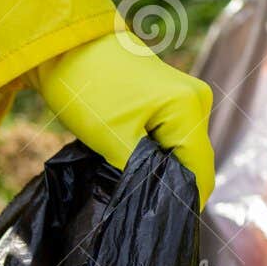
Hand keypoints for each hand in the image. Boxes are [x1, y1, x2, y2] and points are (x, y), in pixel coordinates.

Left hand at [33, 30, 215, 208]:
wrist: (65, 44)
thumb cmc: (87, 89)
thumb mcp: (112, 139)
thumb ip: (142, 173)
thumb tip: (161, 200)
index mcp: (188, 109)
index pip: (201, 172)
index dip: (182, 202)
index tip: (156, 221)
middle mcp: (197, 101)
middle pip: (193, 162)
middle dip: (169, 186)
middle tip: (136, 204)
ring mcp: (185, 97)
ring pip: (180, 151)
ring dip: (159, 170)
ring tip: (129, 183)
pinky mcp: (169, 97)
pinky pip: (170, 137)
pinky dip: (154, 154)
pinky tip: (129, 162)